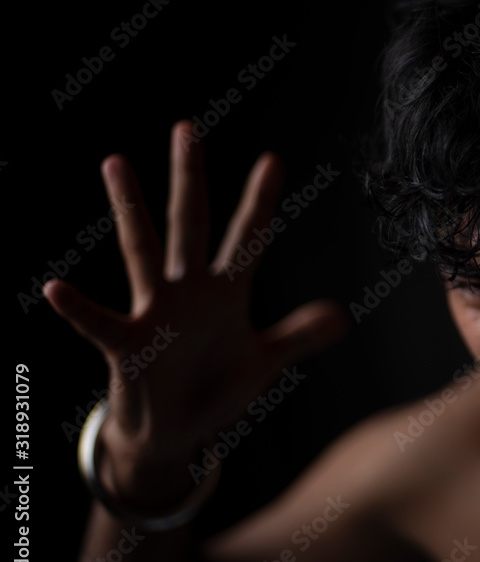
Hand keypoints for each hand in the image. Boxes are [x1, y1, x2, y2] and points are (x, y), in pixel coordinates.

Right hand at [45, 121, 346, 504]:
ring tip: (116, 163)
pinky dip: (79, 310)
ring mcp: (155, 313)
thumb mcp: (263, 363)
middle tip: (187, 127)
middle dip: (191, 179)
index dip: (260, 202)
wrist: (175, 434)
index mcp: (225, 293)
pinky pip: (101, 324)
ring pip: (142, 251)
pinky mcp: (129, 346)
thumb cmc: (215, 390)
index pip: (246, 238)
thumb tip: (341, 317)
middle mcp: (188, 292)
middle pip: (190, 224)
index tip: (273, 161)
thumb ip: (297, 338)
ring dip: (131, 210)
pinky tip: (56, 289)